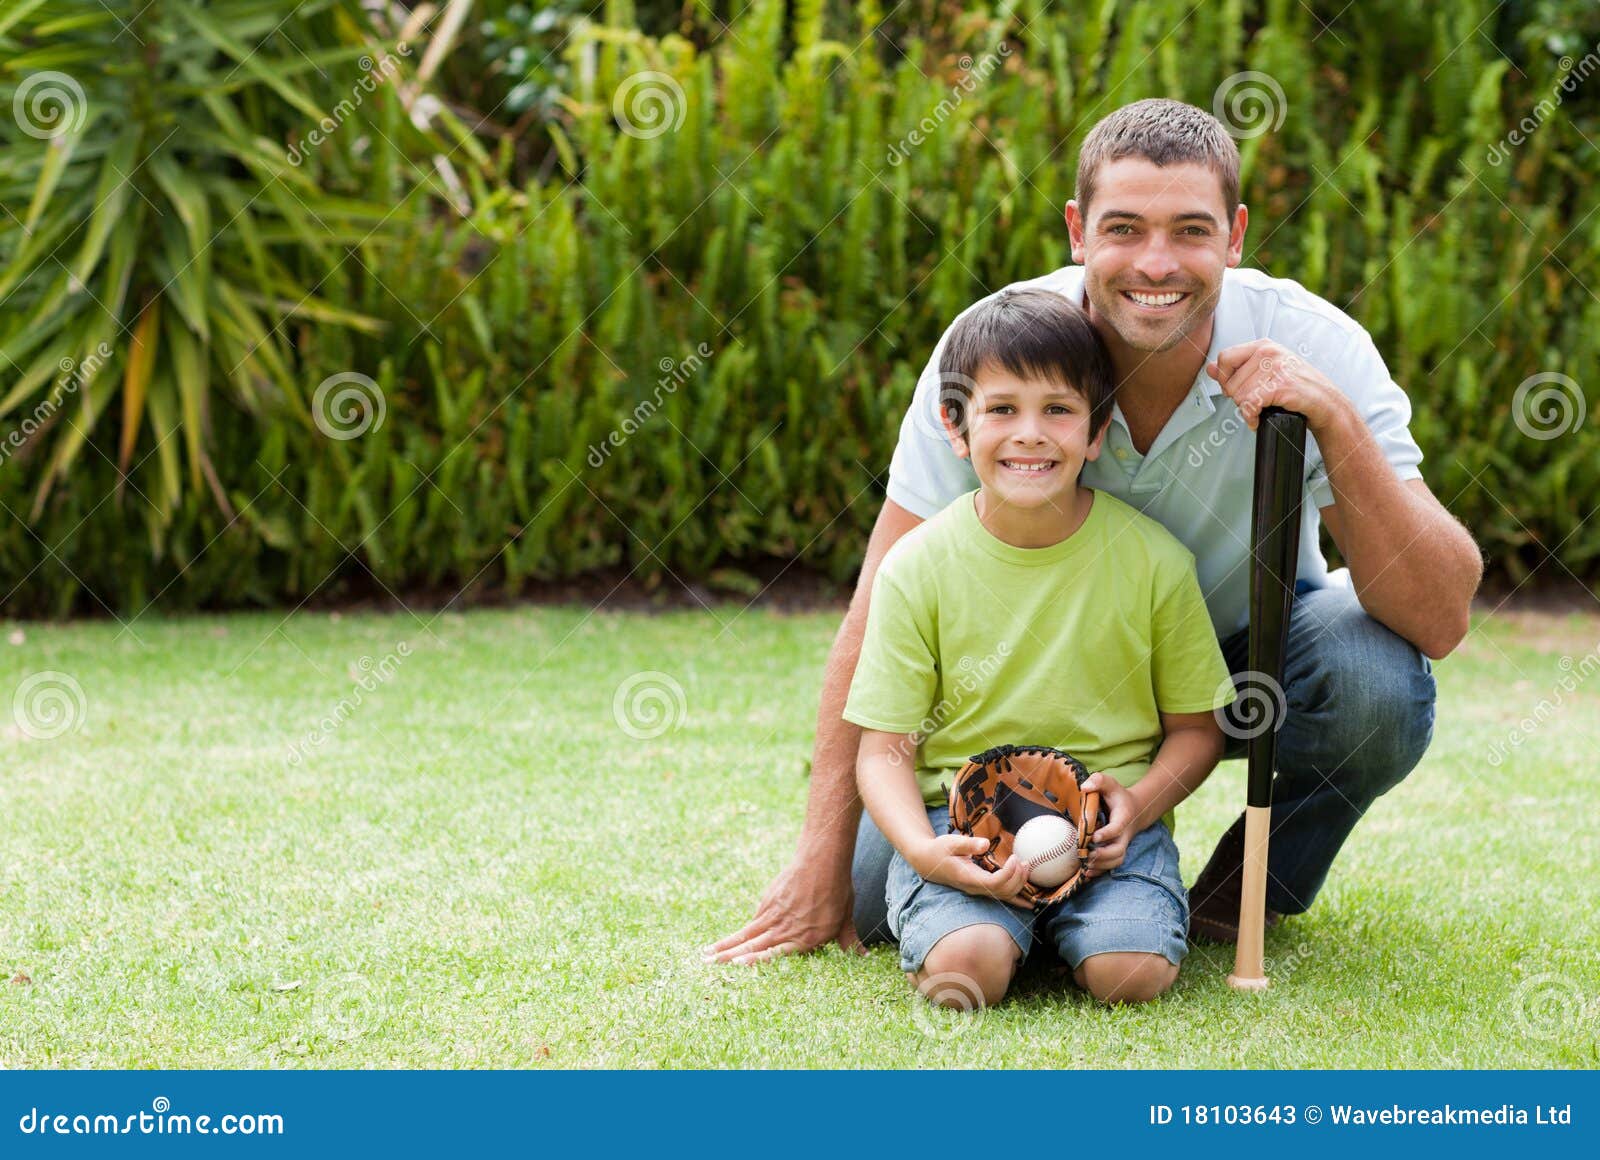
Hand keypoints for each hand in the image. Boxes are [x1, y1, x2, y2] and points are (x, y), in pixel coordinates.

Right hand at [701, 854, 859, 965]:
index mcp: (805, 938)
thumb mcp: (846, 919)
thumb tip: (865, 957)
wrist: (822, 859)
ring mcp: (774, 913)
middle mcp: (785, 928)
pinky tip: (732, 939)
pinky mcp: (769, 901)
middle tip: (706, 964)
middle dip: (728, 956)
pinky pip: (753, 920)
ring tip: (706, 954)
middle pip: (752, 945)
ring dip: (725, 944)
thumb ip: (850, 942)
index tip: (734, 967)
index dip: (754, 961)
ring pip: (746, 933)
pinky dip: (741, 931)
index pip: (774, 954)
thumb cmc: (837, 891)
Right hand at [910, 833, 1028, 902]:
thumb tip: (986, 843)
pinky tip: (1029, 903)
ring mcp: (978, 891)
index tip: (1014, 857)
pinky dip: (1016, 899)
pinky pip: (1001, 897)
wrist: (927, 862)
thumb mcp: (950, 842)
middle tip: (1024, 861)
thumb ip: (968, 844)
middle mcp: (974, 888)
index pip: (993, 883)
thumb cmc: (939, 850)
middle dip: (1017, 878)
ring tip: (1026, 866)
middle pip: (1002, 891)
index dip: (1008, 873)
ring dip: (1018, 883)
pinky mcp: (981, 889)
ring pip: (1004, 895)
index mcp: (968, 878)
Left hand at [1081, 772, 1137, 876]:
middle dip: (1104, 855)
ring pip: (1116, 861)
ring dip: (1101, 866)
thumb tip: (1085, 788)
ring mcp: (1121, 844)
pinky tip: (1086, 874)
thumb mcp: (1109, 783)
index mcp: (1123, 817)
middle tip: (1088, 855)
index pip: (1117, 828)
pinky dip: (1100, 872)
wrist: (1134, 809)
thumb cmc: (1116, 795)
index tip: (1093, 838)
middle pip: (1119, 850)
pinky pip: (1111, 865)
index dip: (1107, 834)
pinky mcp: (1116, 851)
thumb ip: (1098, 780)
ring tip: (1085, 866)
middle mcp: (1124, 834)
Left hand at [1206, 339, 1351, 435]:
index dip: (1226, 379)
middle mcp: (1268, 352)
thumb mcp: (1266, 373)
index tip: (1239, 390)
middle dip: (1239, 399)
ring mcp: (1276, 367)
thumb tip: (1209, 369)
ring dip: (1247, 410)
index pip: (1224, 358)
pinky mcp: (1281, 385)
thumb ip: (1237, 370)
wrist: (1326, 403)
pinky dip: (1251, 418)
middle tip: (1257, 403)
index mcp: (1263, 346)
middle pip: (1230, 382)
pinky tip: (1259, 420)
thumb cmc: (1295, 388)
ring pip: (1239, 396)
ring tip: (1261, 410)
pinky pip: (1250, 405)